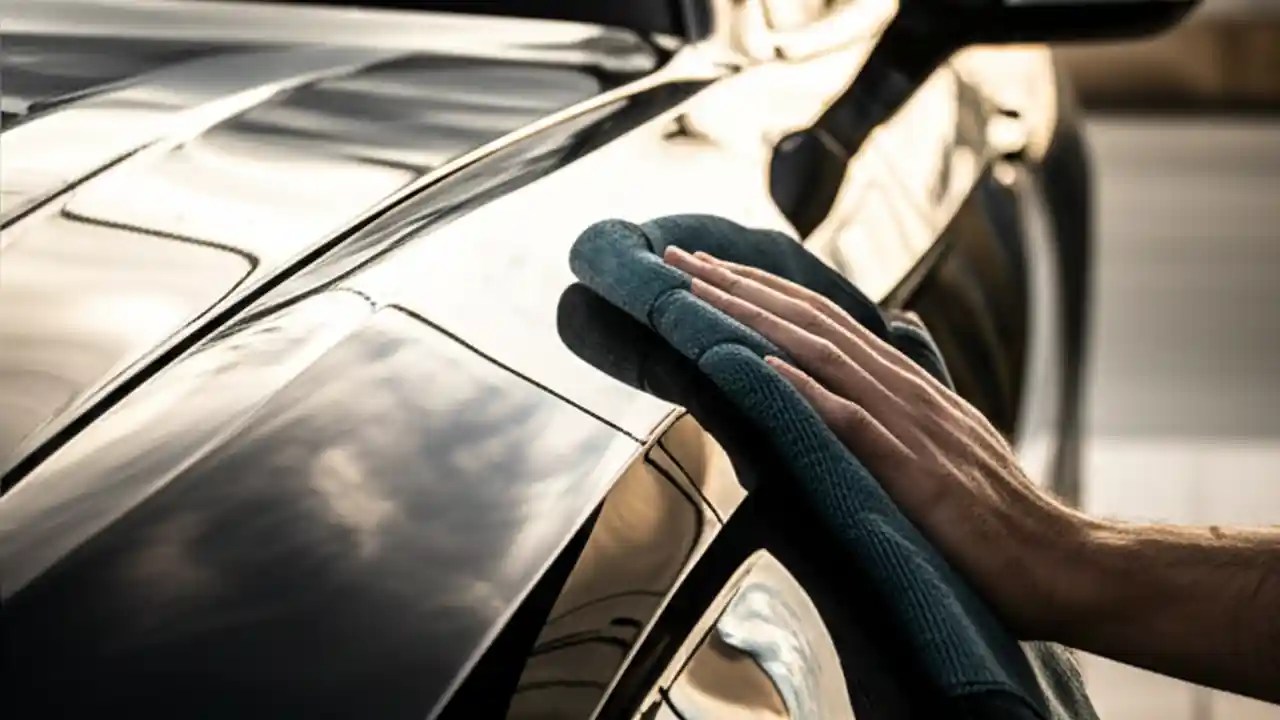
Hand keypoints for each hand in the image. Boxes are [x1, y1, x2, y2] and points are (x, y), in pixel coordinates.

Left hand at [663, 246, 1092, 638]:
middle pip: (812, 322)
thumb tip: (896, 334)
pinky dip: (803, 388)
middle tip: (680, 258)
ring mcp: (910, 425)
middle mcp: (905, 390)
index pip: (826, 320)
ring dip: (755, 317)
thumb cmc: (998, 512)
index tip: (713, 268)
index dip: (767, 289)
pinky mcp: (913, 470)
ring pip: (822, 354)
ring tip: (700, 291)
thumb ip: (919, 388)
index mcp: (909, 385)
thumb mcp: (953, 436)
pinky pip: (850, 420)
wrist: (1056, 561)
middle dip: (741, 286)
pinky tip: (760, 365)